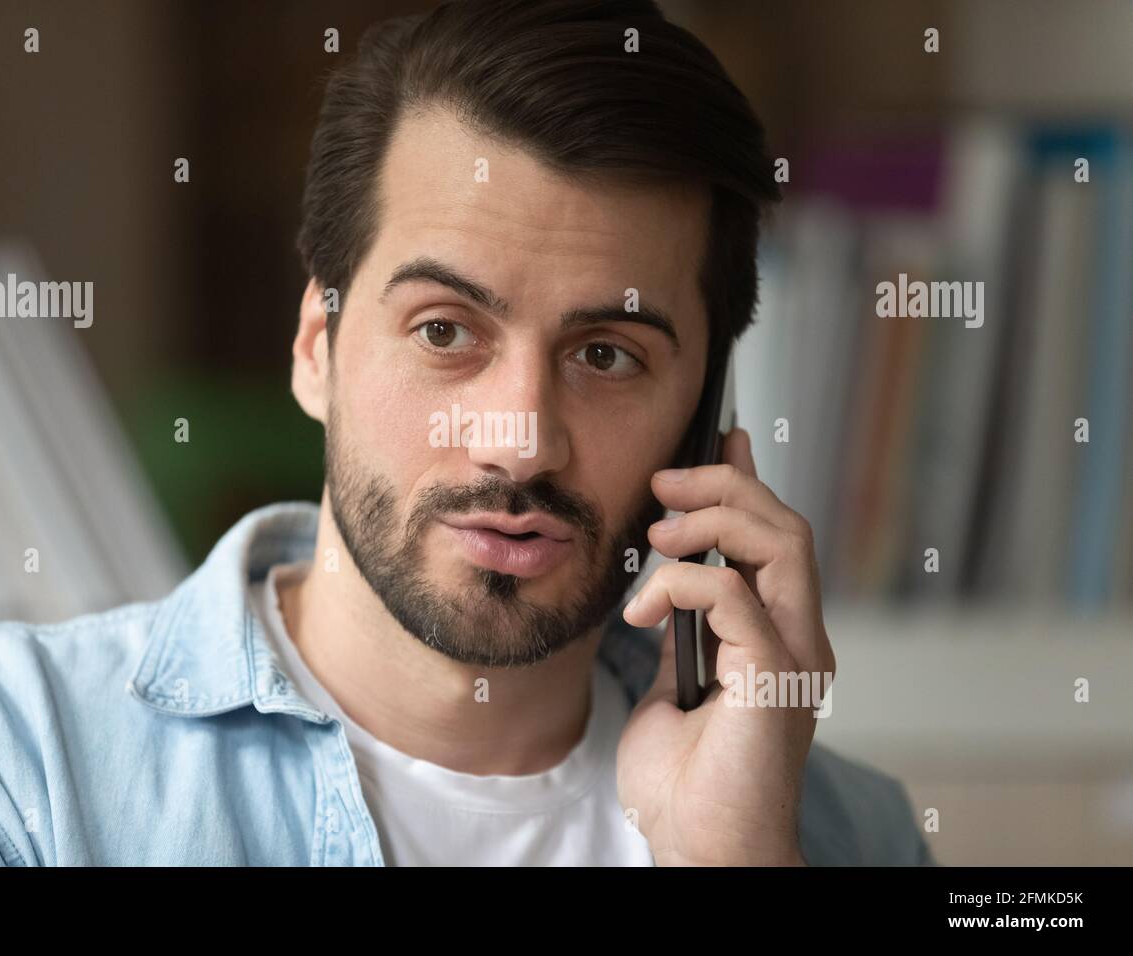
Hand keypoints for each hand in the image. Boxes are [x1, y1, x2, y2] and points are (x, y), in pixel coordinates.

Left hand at [616, 426, 833, 865]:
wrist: (701, 849)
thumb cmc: (687, 783)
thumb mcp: (678, 685)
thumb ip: (688, 632)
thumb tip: (670, 582)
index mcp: (777, 636)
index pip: (776, 540)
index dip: (750, 482)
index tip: (721, 438)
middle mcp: (797, 638)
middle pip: (785, 526)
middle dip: (724, 485)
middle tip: (663, 482)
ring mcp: (793, 655)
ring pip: (780, 543)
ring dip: (710, 520)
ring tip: (653, 535)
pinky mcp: (775, 676)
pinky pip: (734, 595)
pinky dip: (681, 584)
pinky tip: (641, 612)